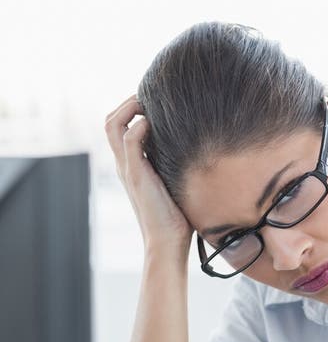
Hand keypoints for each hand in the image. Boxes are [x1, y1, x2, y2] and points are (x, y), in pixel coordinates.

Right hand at [104, 94, 194, 255]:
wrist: (168, 244)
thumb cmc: (178, 219)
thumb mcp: (176, 184)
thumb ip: (177, 165)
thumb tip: (201, 148)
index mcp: (132, 165)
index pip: (119, 126)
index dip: (132, 109)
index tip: (156, 102)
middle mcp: (125, 164)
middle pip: (111, 120)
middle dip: (128, 102)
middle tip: (152, 97)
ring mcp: (128, 169)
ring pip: (113, 125)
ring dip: (130, 107)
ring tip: (151, 104)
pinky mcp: (137, 175)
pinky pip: (129, 140)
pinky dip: (140, 126)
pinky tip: (157, 125)